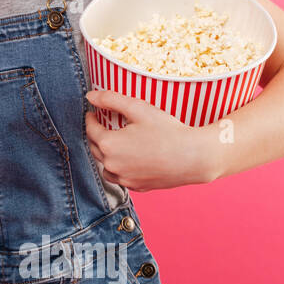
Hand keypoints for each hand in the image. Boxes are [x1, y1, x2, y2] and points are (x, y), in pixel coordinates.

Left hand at [84, 90, 220, 191]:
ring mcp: (124, 179)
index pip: (91, 130)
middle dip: (96, 136)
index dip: (90, 119)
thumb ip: (111, 99)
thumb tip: (90, 96)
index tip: (93, 113)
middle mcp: (112, 165)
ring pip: (105, 166)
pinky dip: (119, 168)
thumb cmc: (168, 131)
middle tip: (102, 126)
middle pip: (95, 148)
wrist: (194, 158)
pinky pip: (121, 178)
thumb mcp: (138, 108)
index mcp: (109, 145)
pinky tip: (128, 160)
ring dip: (105, 155)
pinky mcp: (137, 187)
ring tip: (113, 144)